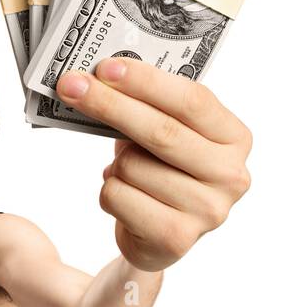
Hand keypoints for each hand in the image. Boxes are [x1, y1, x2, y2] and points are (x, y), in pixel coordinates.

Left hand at [55, 57, 252, 270]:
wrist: (159, 235)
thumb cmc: (161, 168)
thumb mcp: (166, 131)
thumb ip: (149, 106)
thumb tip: (98, 79)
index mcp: (235, 138)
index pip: (192, 100)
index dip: (146, 81)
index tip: (105, 67)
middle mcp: (231, 175)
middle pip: (162, 131)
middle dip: (111, 104)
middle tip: (71, 85)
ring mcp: (208, 210)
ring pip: (132, 166)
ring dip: (116, 164)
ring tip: (127, 172)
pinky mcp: (177, 238)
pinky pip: (118, 197)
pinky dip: (109, 191)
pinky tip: (126, 197)